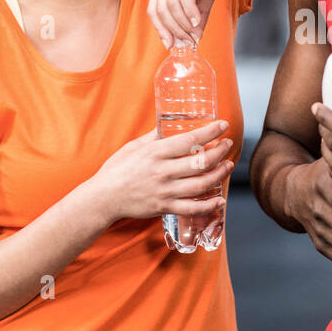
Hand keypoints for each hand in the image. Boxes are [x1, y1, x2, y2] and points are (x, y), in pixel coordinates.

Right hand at [90, 120, 234, 224]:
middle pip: (201, 161)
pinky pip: (192, 208)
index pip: (190, 140)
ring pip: (201, 184)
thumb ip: (155, 136)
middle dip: (220, 152)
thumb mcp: (134, 146)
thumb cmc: (117, 169)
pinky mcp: (164, 207)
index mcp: (155, 152)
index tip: (223, 125)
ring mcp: (165, 191)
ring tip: (228, 165)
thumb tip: (169, 122)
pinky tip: (220, 200)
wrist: (103, 198)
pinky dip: (209, 206)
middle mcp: (163, 171)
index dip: (210, 132)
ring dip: (219, 174)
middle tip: (228, 145)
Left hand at [147, 0, 246, 47]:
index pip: (154, 10)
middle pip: (160, 10)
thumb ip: (199, 15)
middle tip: (189, 43)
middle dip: (174, 31)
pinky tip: (198, 21)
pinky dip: (189, 11)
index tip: (174, 45)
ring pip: (171, 5)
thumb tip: (195, 39)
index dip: (162, 30)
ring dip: (183, 24)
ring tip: (195, 34)